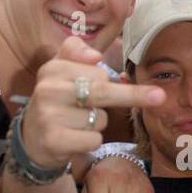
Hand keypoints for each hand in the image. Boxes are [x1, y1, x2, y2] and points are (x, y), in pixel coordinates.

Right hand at [20, 36, 164, 168]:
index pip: (96, 71)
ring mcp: (49, 116)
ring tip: (77, 124)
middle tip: (159, 96)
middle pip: (102, 91)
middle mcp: (48, 90)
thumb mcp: (60, 70)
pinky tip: (74, 139)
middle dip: (133, 95)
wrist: (32, 140)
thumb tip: (95, 55)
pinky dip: (92, 141)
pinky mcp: (54, 140)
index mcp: (52, 69)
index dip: (113, 80)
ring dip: (98, 124)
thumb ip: (74, 51)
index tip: (131, 76)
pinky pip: (93, 139)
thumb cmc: (57, 102)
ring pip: (100, 119)